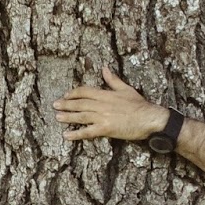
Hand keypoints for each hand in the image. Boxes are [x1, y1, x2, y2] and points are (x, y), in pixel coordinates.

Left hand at [53, 67, 170, 141]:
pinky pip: (88, 131)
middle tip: (54, 105)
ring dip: (68, 116)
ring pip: (81, 116)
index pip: (85, 91)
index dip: (74, 93)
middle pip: (80, 103)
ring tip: (57, 117)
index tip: (66, 95)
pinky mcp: (106, 129)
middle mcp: (102, 104)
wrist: (149, 118)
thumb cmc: (140, 105)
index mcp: (106, 94)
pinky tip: (67, 135)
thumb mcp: (126, 89)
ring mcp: (102, 117)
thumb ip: (113, 80)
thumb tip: (104, 68)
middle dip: (66, 104)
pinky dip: (76, 134)